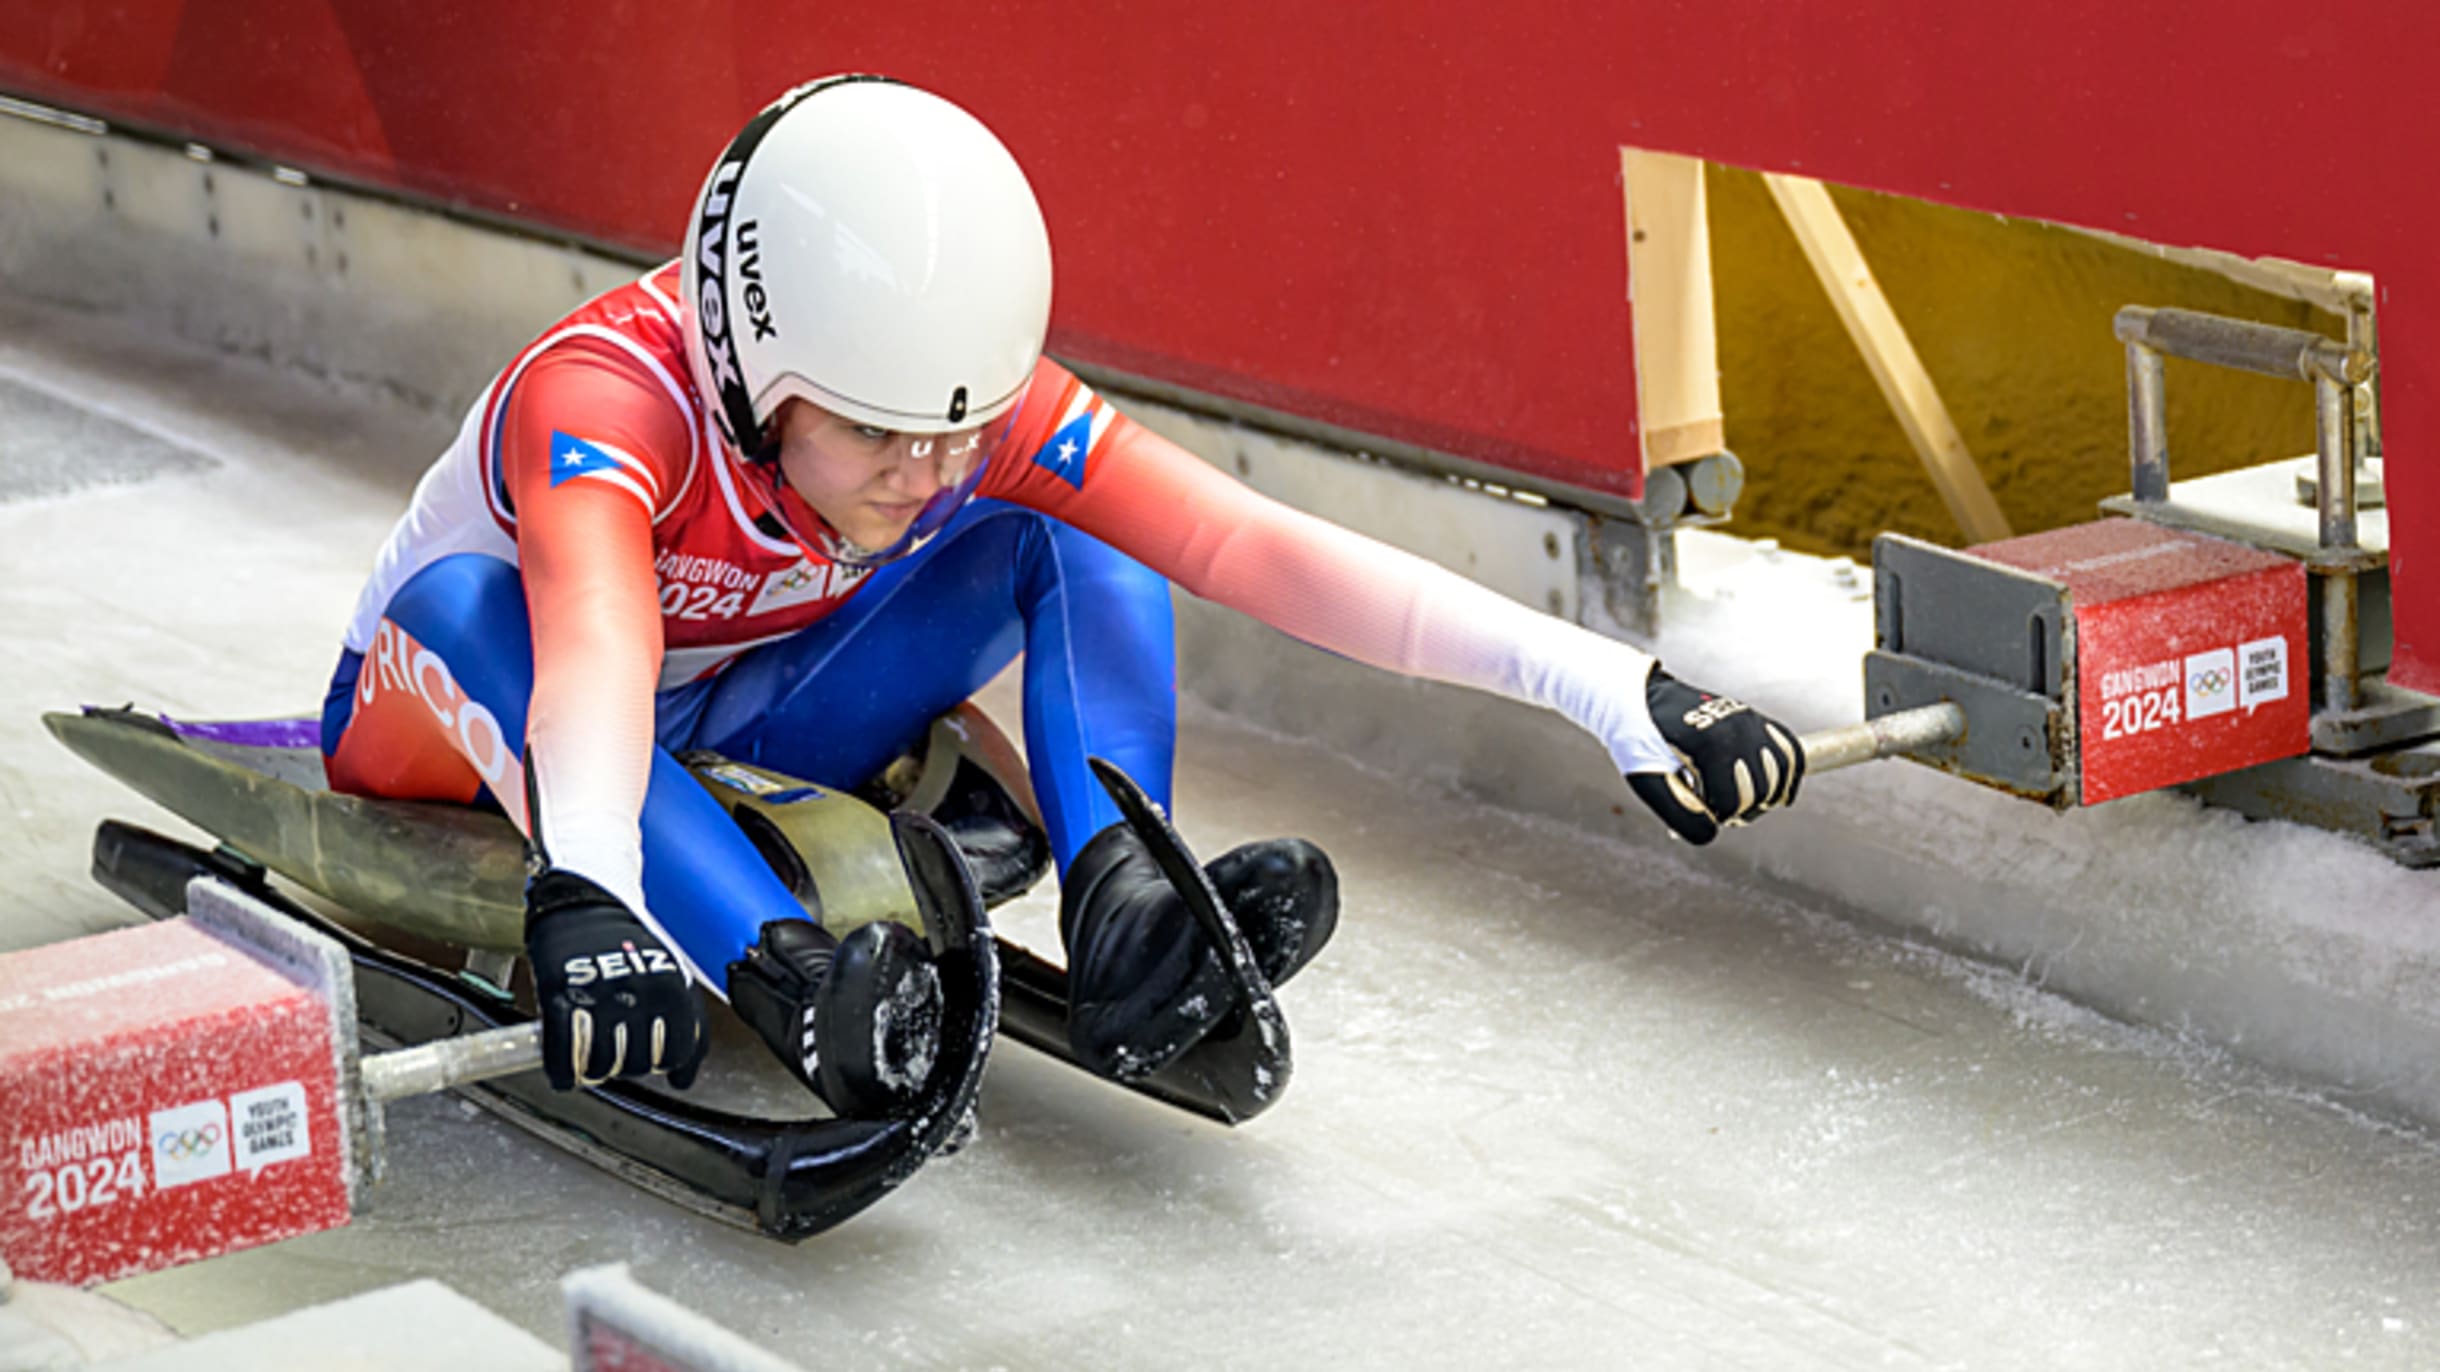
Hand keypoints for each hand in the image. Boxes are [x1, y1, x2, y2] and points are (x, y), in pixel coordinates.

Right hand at [524, 868, 708, 1090]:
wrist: (585, 899)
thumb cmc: (628, 939)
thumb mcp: (673, 973)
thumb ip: (686, 1021)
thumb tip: (684, 1076)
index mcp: (672, 989)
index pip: (677, 1053)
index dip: (663, 1063)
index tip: (655, 1062)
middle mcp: (639, 996)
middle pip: (637, 1064)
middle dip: (625, 1065)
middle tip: (615, 1052)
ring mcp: (599, 998)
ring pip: (602, 1066)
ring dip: (594, 1070)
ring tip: (590, 1056)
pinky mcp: (561, 998)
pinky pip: (563, 1055)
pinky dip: (562, 1072)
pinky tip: (564, 1071)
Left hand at [1625, 668, 1803, 844]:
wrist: (1636, 697)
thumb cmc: (1637, 737)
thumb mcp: (1647, 780)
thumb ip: (1679, 813)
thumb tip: (1713, 832)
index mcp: (1711, 744)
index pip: (1734, 801)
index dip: (1716, 815)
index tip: (1698, 809)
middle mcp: (1737, 728)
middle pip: (1762, 791)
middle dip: (1741, 809)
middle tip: (1718, 811)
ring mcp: (1749, 720)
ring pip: (1782, 772)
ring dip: (1767, 796)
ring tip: (1741, 802)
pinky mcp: (1753, 718)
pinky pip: (1788, 750)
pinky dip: (1788, 774)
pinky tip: (1777, 793)